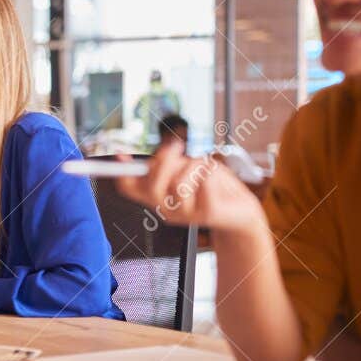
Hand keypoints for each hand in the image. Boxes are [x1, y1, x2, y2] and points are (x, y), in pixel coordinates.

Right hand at [116, 147, 264, 234]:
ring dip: (195, 164)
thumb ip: (167, 164)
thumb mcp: (185, 171)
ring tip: (205, 167)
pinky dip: (211, 171)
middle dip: (165, 159)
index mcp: (157, 197)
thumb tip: (150, 149)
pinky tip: (216, 176)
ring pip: (180, 182)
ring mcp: (186, 215)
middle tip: (178, 145)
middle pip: (152, 185)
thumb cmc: (212, 188)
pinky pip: (204, 182)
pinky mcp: (207, 213)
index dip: (121, 172)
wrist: (240, 211)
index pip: (130, 189)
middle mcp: (167, 209)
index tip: (120, 154)